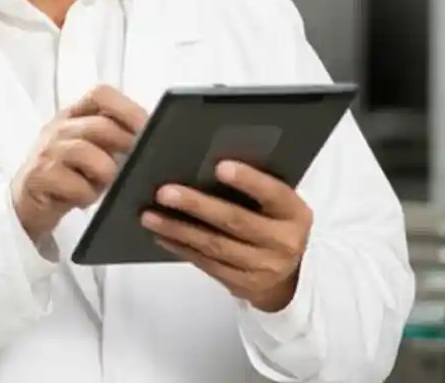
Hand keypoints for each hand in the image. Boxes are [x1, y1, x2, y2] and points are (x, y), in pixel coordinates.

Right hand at [12, 85, 148, 242]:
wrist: (28, 202)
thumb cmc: (69, 176)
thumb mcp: (92, 152)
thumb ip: (115, 141)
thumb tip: (154, 142)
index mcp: (75, 115)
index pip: (101, 95)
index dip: (128, 108)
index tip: (147, 128)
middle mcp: (58, 128)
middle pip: (99, 125)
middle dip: (124, 145)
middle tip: (137, 164)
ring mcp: (46, 151)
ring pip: (83, 151)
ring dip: (105, 171)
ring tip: (108, 185)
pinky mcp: (38, 177)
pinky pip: (71, 183)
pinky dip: (85, 195)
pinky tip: (83, 200)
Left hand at [140, 161, 312, 311]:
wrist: (290, 275)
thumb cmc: (274, 223)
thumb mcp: (278, 205)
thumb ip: (254, 187)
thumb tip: (206, 160)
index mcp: (294, 213)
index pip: (273, 193)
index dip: (248, 180)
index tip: (219, 166)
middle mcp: (284, 242)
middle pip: (235, 221)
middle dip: (197, 206)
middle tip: (165, 192)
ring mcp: (263, 267)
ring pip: (214, 246)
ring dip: (178, 229)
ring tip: (150, 216)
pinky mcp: (243, 284)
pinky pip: (206, 264)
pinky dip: (181, 248)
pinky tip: (161, 235)